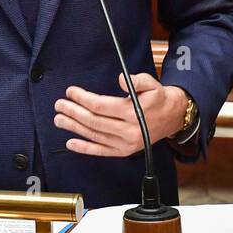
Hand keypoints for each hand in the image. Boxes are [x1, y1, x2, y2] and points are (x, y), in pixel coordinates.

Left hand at [55, 73, 187, 156]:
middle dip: (74, 112)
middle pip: (94, 121)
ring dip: (74, 128)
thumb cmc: (158, 98)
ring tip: (59, 119)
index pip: (101, 106)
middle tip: (59, 105)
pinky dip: (84, 148)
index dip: (83, 99)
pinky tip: (71, 142)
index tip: (71, 91)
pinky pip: (101, 151)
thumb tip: (121, 80)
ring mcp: (126, 144)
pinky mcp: (124, 152)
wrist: (172, 117)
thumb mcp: (152, 84)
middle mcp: (129, 131)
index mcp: (134, 113)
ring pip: (94, 135)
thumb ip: (137, 80)